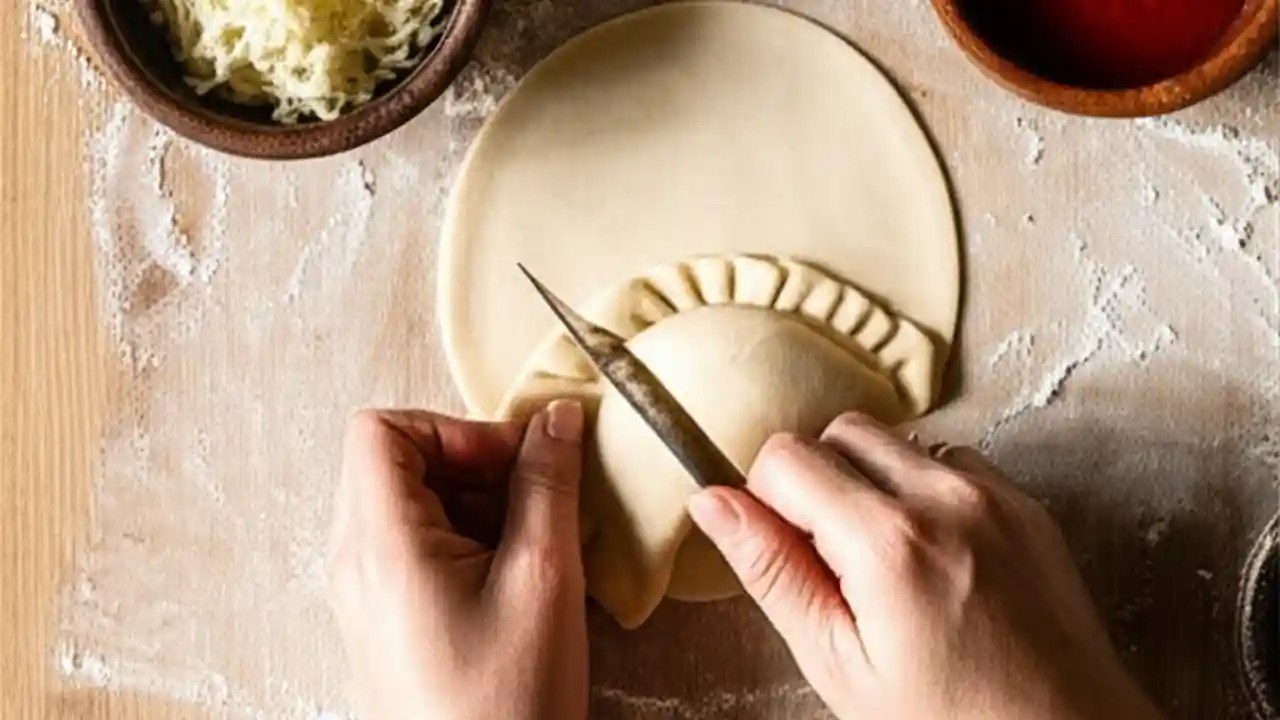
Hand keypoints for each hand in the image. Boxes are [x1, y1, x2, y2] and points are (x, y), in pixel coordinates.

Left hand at [327, 402, 588, 719]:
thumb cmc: (508, 703)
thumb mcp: (543, 580)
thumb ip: (547, 485)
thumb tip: (556, 418)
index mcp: (379, 545)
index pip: (381, 429)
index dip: (453, 429)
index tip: (513, 462)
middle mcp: (356, 563)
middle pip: (396, 462)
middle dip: (473, 465)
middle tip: (534, 499)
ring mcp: (366, 593)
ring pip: (411, 502)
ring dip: (478, 503)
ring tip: (534, 545)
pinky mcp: (387, 618)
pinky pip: (416, 546)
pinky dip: (468, 540)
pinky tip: (516, 577)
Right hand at [687, 412, 1163, 719]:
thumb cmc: (950, 719)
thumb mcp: (839, 662)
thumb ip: (772, 571)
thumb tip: (710, 500)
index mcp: (887, 541)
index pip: (785, 456)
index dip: (768, 500)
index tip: (790, 550)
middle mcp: (945, 497)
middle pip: (839, 430)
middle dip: (818, 480)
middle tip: (834, 558)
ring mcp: (994, 494)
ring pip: (895, 440)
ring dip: (874, 482)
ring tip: (888, 563)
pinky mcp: (1025, 502)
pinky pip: (951, 460)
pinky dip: (927, 490)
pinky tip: (934, 556)